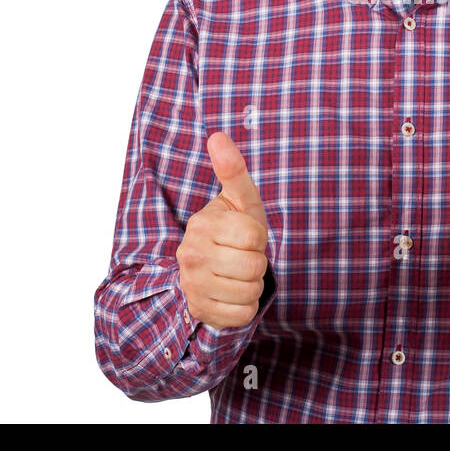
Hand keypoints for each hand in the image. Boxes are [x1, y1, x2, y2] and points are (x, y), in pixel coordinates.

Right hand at [176, 131, 270, 329]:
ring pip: (250, 291)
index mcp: (202, 224)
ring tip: (238, 274)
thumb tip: (217, 136)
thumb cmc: (234, 229)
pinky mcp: (200, 311)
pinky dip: (245, 307)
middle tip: (243, 256)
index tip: (246, 236)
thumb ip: (233, 169)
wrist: (213, 267)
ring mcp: (192, 285)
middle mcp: (190, 255)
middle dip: (257, 262)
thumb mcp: (240, 200)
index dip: (259, 238)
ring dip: (253, 284)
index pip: (254, 237)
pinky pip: (242, 315)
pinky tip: (232, 294)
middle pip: (254, 266)